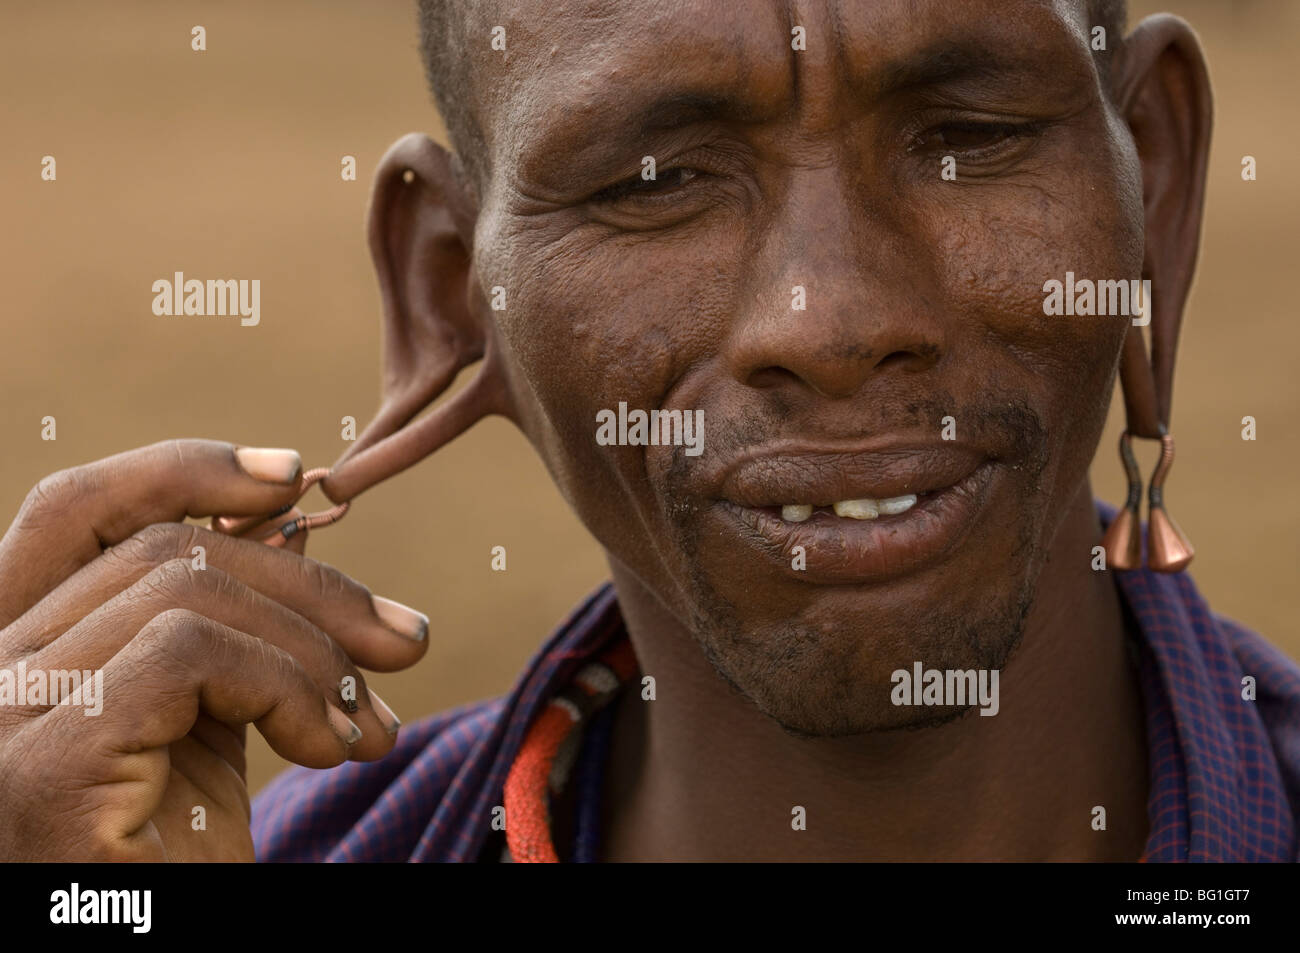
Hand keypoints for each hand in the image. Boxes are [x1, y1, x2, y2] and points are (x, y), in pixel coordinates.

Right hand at [0, 440, 428, 860]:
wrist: (157, 940)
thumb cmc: (180, 858)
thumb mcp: (206, 720)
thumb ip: (228, 627)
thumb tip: (298, 518)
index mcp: (21, 650)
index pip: (72, 510)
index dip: (183, 469)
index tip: (298, 478)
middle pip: (160, 549)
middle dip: (310, 582)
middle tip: (405, 638)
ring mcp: (2, 714)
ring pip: (187, 591)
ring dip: (315, 648)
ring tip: (367, 724)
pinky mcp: (44, 760)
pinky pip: (190, 651)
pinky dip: (288, 686)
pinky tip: (329, 749)